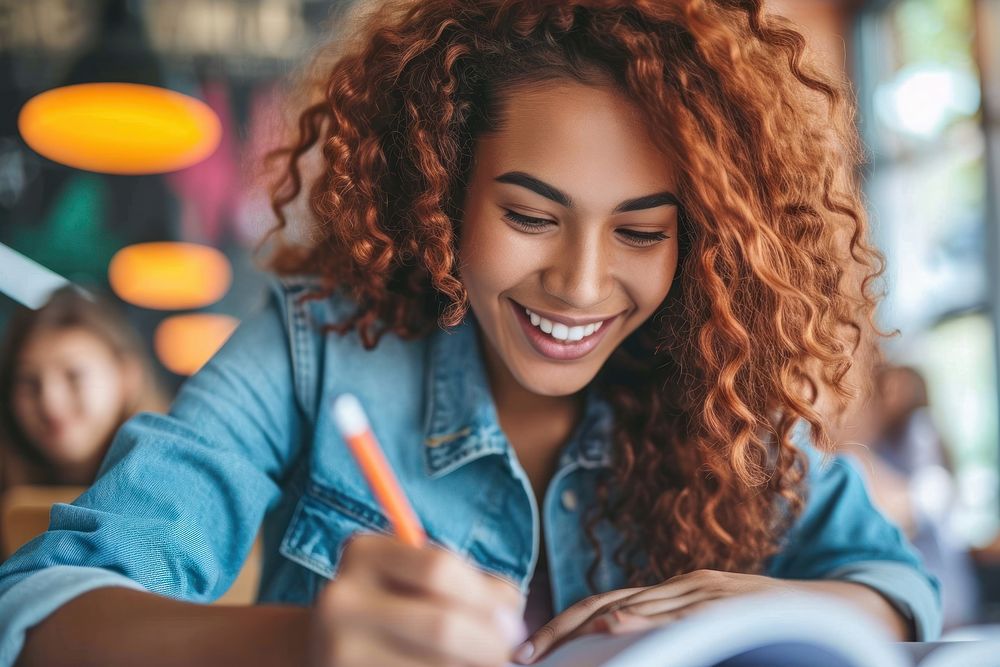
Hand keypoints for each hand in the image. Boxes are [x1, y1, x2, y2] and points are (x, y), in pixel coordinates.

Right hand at [307, 533, 526, 666]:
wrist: (323, 647)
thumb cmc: (392, 607)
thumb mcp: (416, 578)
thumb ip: (467, 586)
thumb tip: (512, 625)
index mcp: (363, 553)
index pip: (440, 570)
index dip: (487, 599)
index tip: (514, 624)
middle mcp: (341, 600)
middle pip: (441, 627)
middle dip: (489, 645)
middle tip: (507, 655)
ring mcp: (337, 651)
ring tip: (478, 663)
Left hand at [513, 570, 795, 663]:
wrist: (828, 612)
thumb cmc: (763, 628)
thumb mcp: (710, 625)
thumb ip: (671, 632)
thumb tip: (624, 651)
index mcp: (670, 592)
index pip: (602, 604)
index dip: (562, 626)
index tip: (529, 654)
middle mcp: (681, 586)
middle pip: (606, 603)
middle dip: (561, 630)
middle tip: (526, 657)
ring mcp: (704, 591)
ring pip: (637, 606)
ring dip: (591, 627)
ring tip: (557, 647)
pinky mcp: (728, 600)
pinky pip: (682, 612)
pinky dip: (647, 617)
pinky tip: (619, 624)